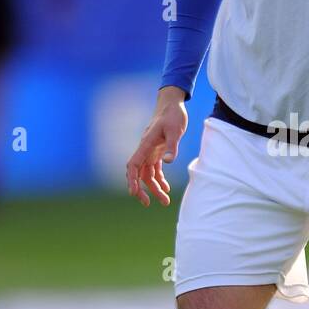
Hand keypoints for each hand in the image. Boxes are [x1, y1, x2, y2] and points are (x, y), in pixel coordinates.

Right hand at [126, 87, 187, 206]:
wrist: (172, 104)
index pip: (134, 165)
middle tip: (148, 204)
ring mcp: (150, 150)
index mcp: (146, 144)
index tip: (133, 192)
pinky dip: (159, 180)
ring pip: (147, 174)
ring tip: (165, 201)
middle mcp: (145, 149)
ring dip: (154, 188)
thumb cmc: (173, 115)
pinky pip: (154, 169)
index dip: (132, 179)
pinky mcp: (157, 151)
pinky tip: (166, 188)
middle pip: (138, 173)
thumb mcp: (175, 130)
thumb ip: (171, 146)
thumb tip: (167, 162)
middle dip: (142, 189)